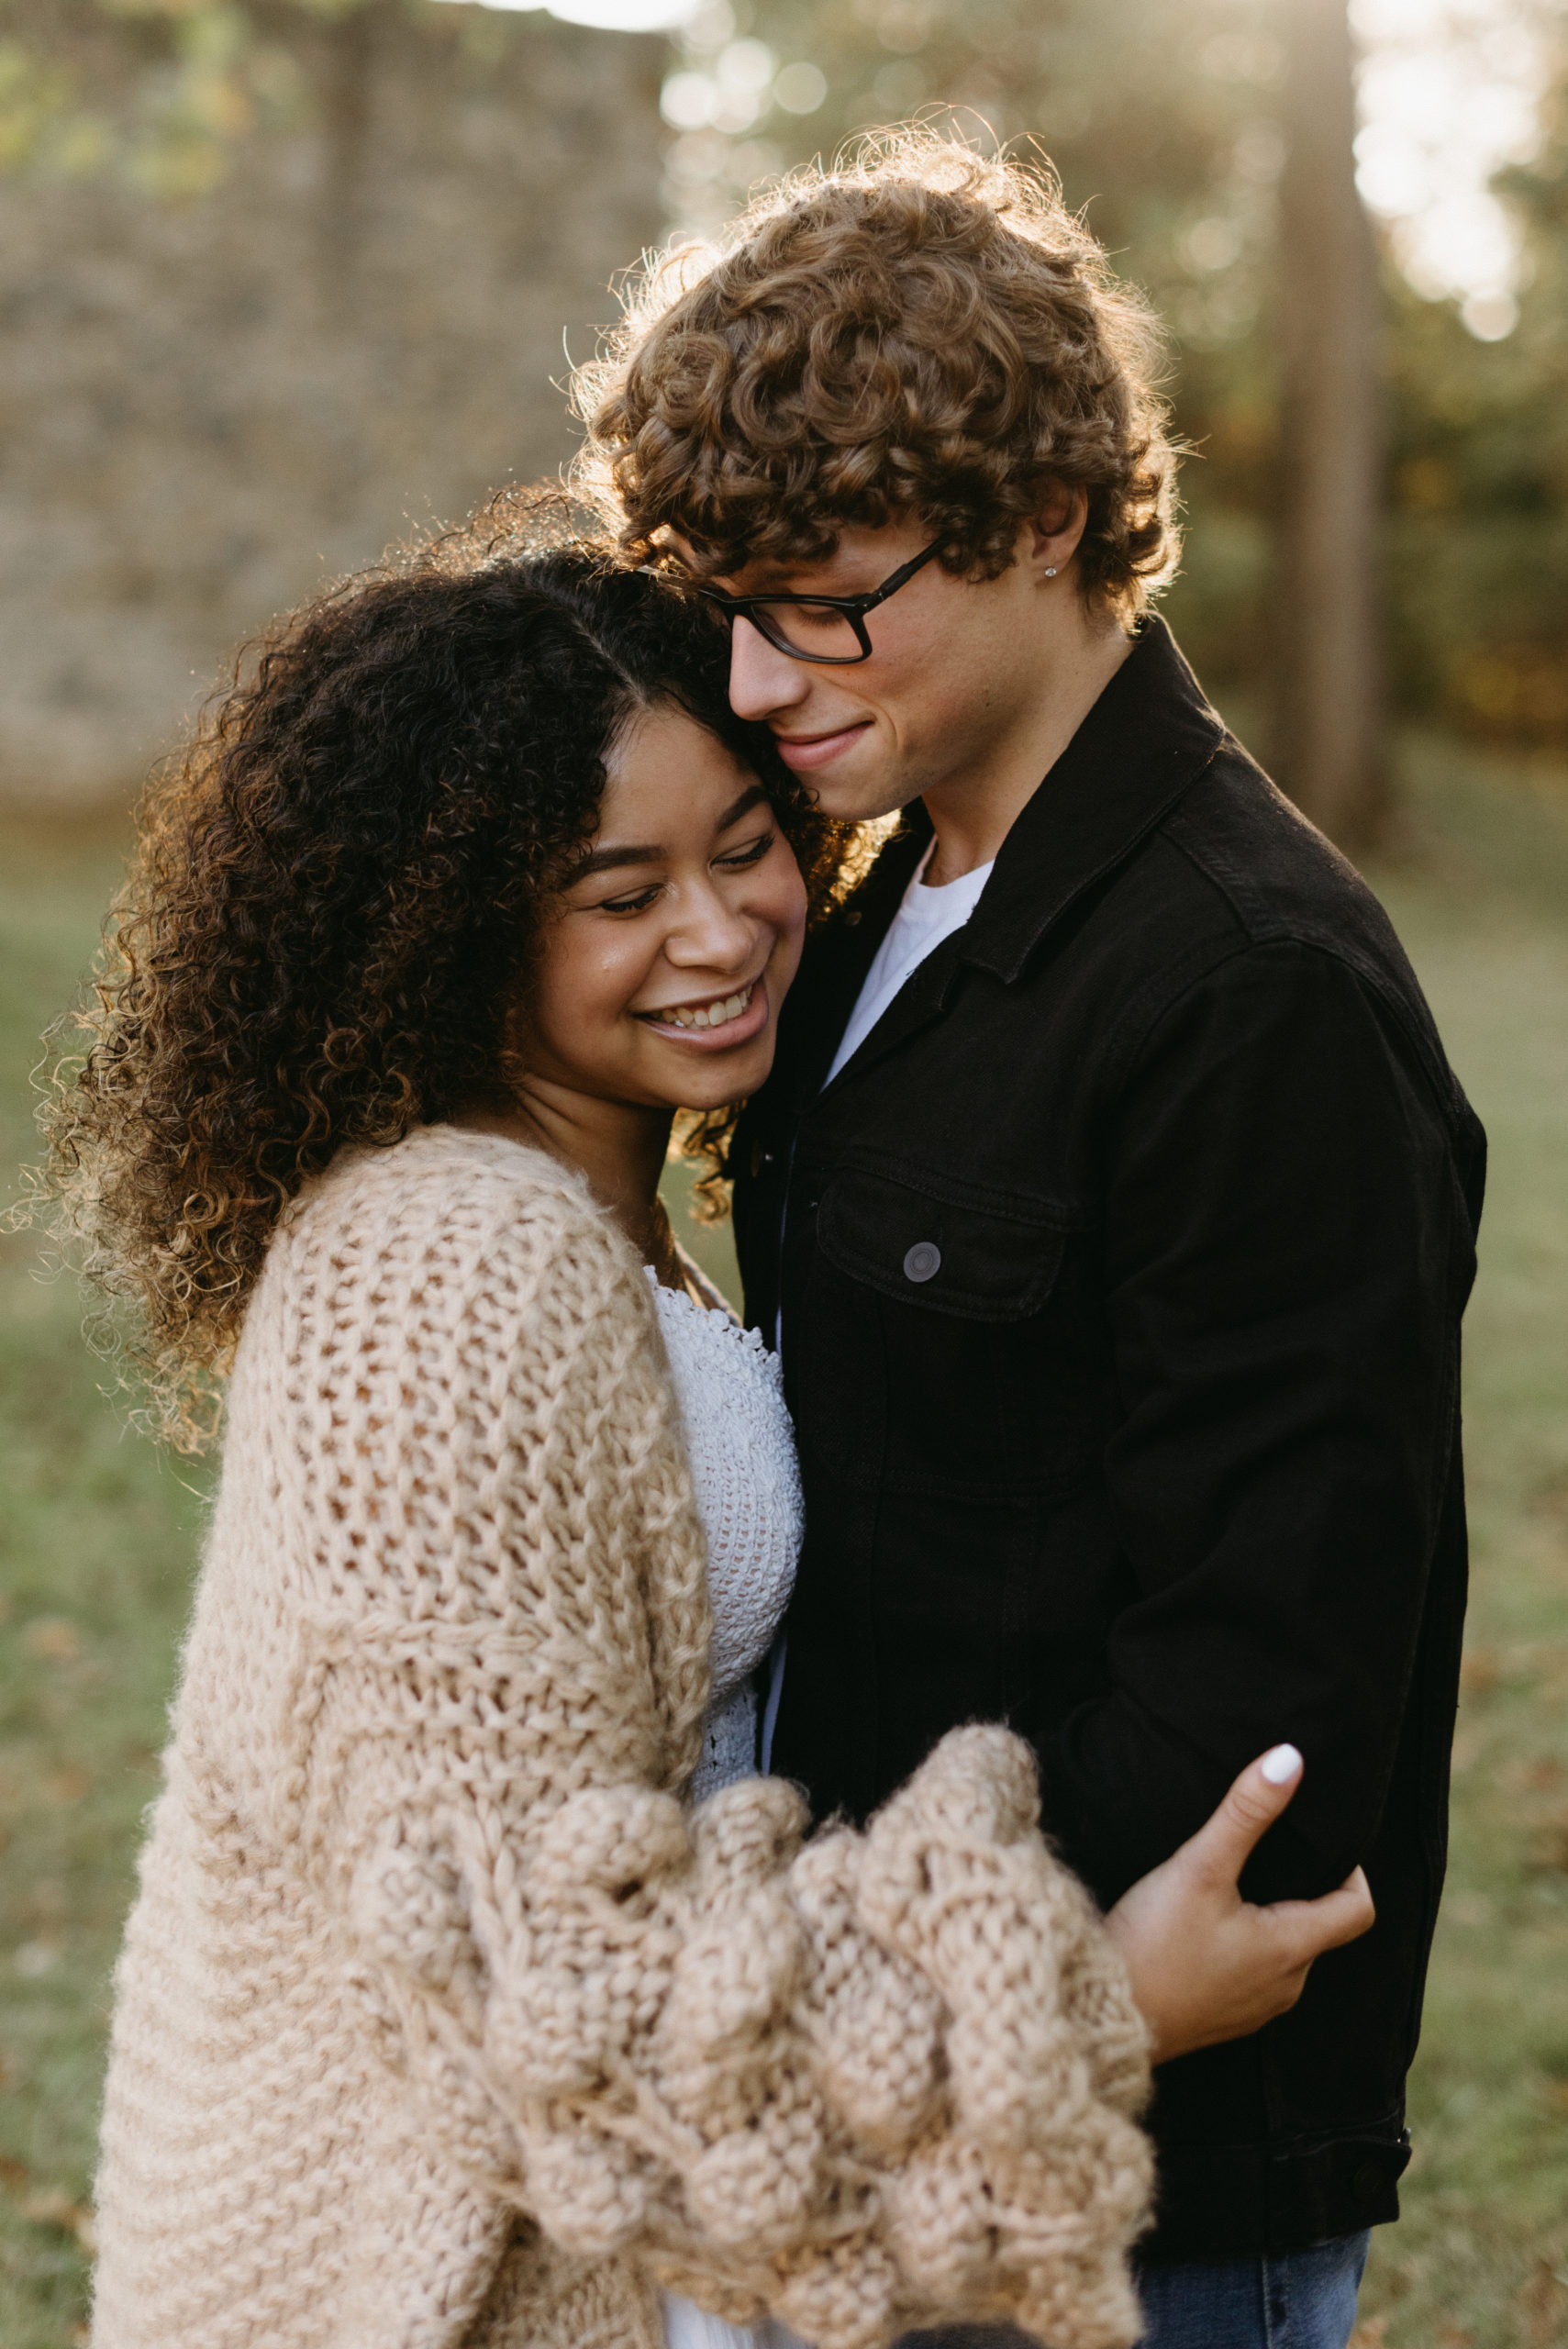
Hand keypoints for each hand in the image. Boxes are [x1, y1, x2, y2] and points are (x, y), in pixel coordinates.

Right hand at [1105, 1745, 1375, 2065]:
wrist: (1101, 2016)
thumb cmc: (1153, 1942)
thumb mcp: (1200, 1867)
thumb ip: (1246, 1813)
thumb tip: (1290, 1760)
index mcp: (1291, 1949)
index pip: (1358, 1909)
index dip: (1350, 1870)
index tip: (1315, 1842)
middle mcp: (1286, 1987)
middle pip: (1319, 1928)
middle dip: (1300, 1890)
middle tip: (1262, 1855)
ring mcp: (1255, 2010)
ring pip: (1284, 1953)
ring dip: (1268, 1920)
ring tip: (1227, 1888)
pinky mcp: (1223, 2020)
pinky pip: (1252, 1977)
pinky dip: (1241, 1949)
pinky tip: (1199, 1929)